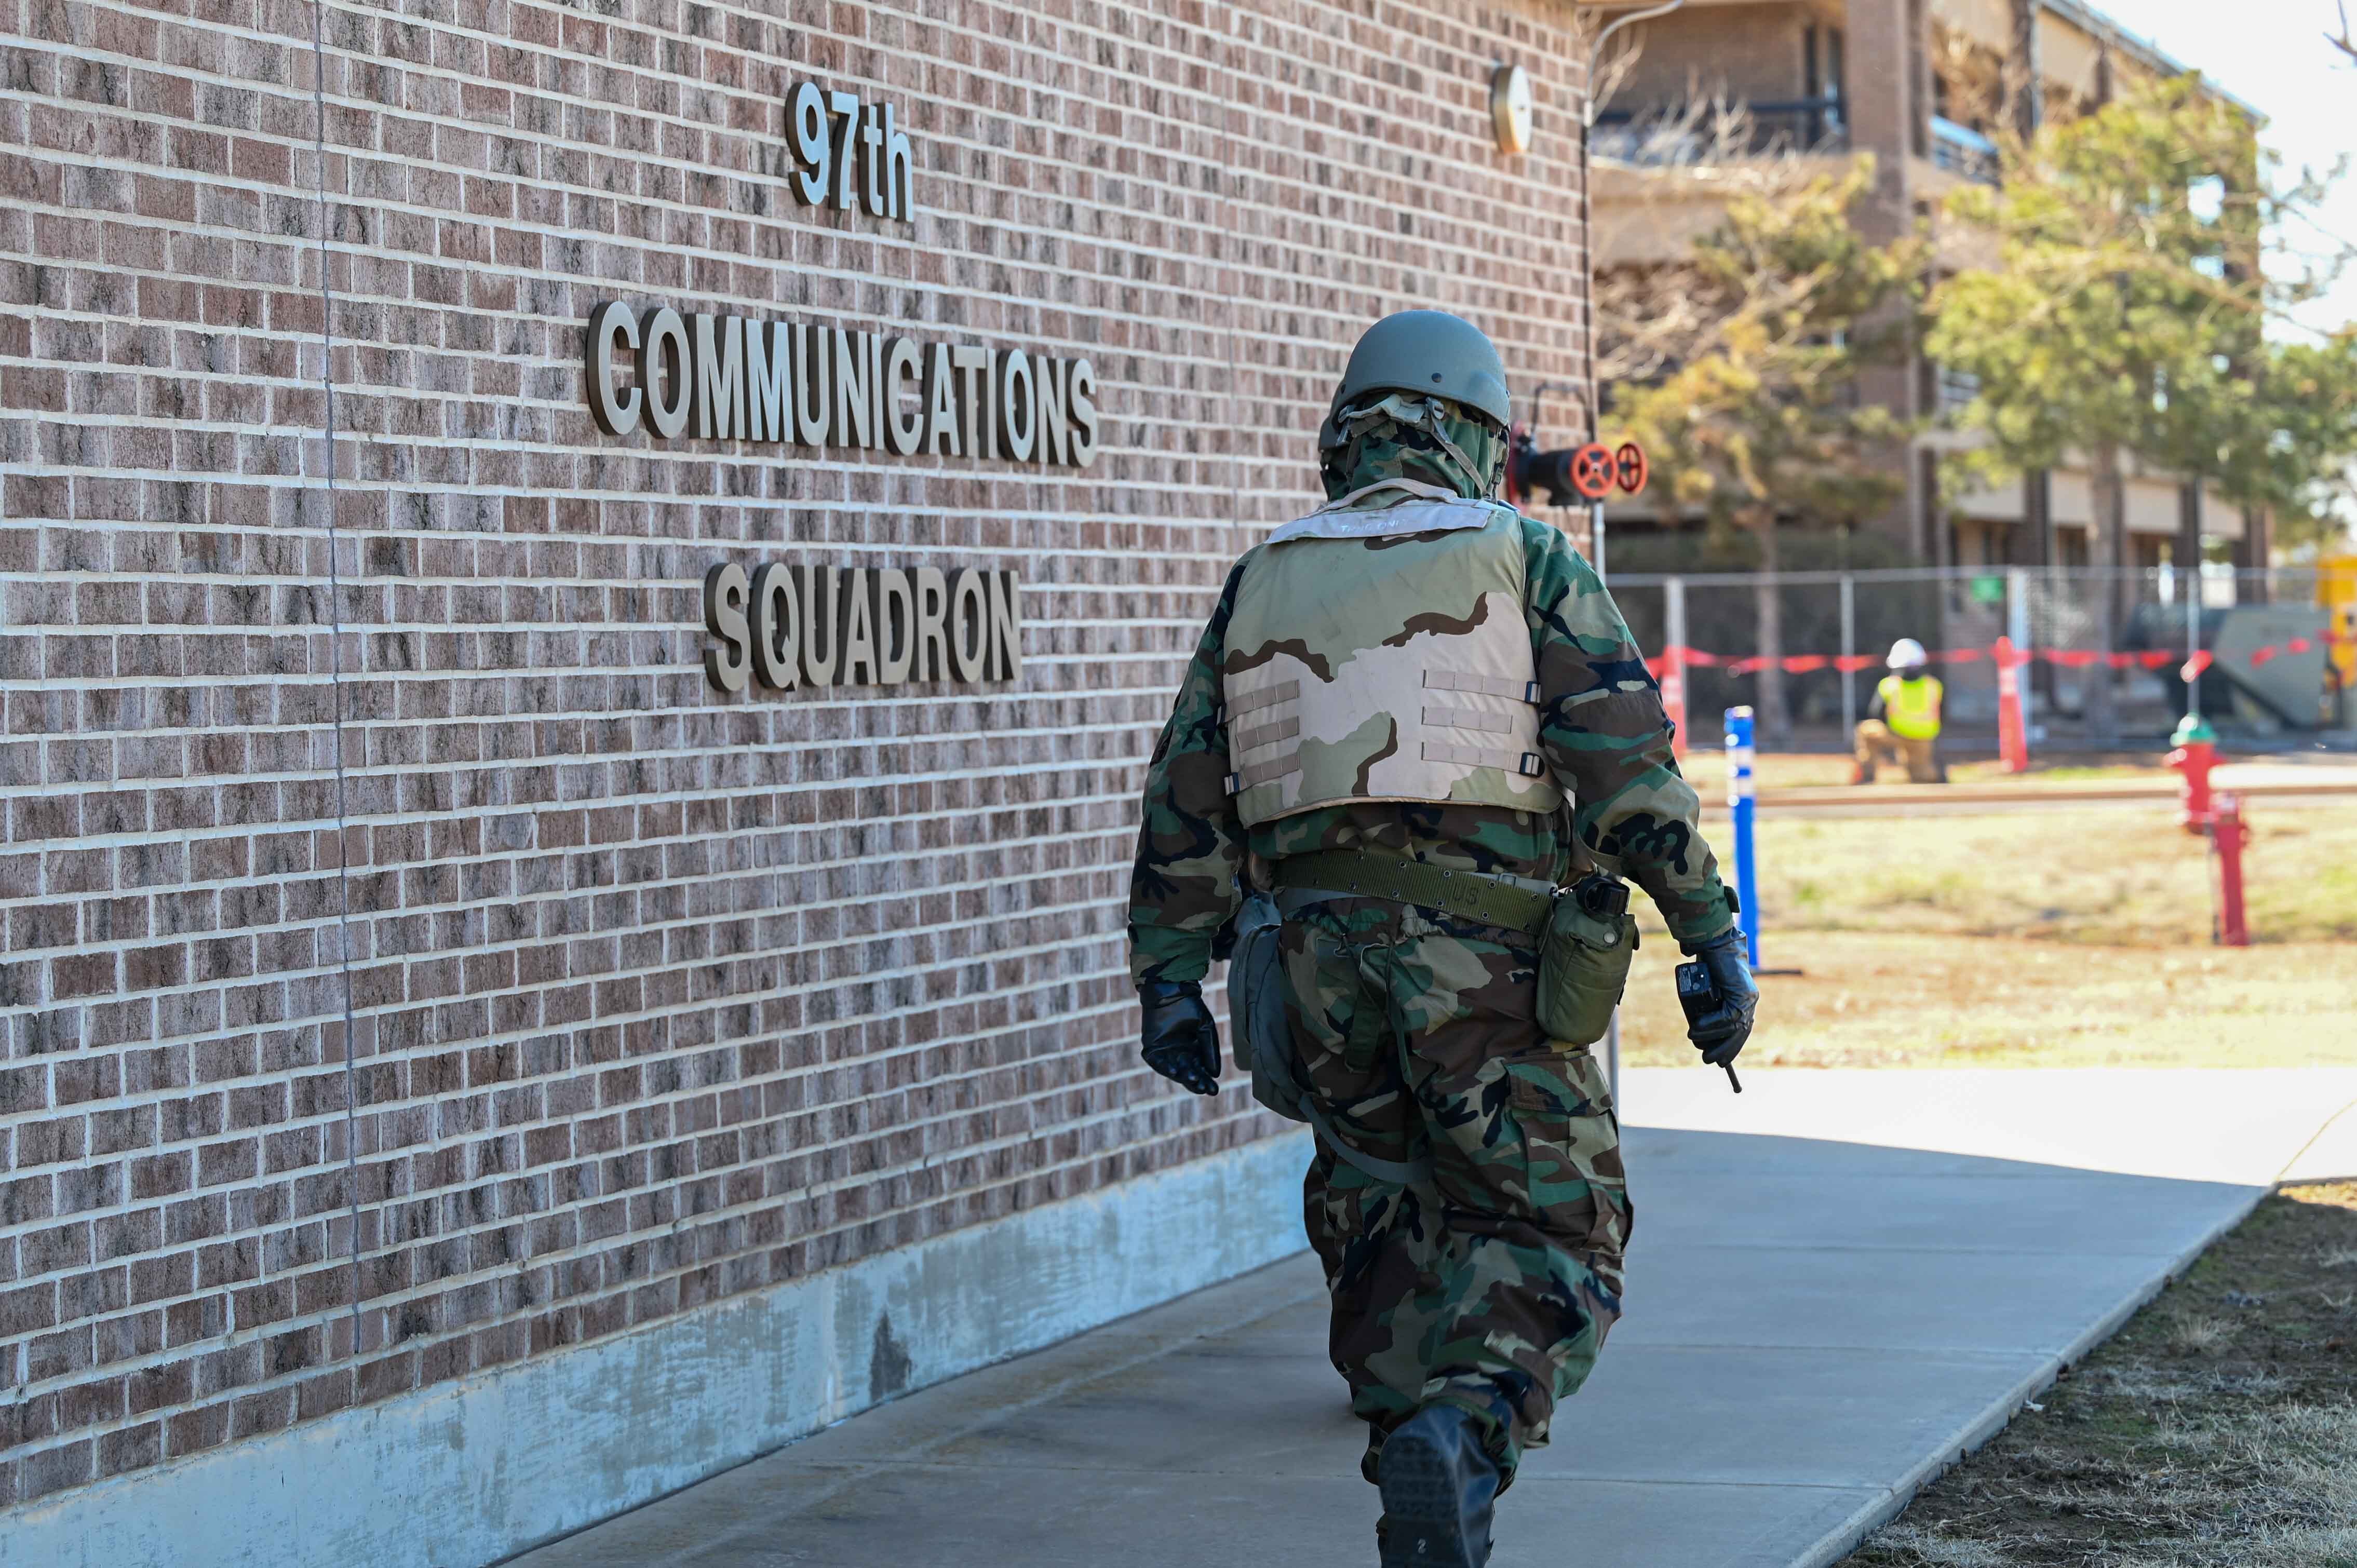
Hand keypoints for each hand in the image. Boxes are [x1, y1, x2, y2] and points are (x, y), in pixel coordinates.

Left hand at [1138, 979, 1221, 1094]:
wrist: (1172, 990)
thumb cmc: (1191, 1007)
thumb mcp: (1206, 1028)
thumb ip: (1210, 1050)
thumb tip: (1215, 1074)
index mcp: (1194, 1052)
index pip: (1200, 1072)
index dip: (1206, 1082)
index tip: (1214, 1090)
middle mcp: (1179, 1055)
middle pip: (1188, 1074)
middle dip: (1196, 1082)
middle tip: (1203, 1088)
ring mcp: (1165, 1052)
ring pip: (1173, 1071)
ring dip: (1181, 1076)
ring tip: (1191, 1078)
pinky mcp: (1151, 1048)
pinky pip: (1156, 1062)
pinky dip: (1163, 1067)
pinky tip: (1174, 1071)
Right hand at [1680, 930, 1757, 1066]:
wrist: (1714, 942)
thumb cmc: (1709, 963)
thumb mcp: (1708, 990)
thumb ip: (1708, 1006)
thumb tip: (1698, 1029)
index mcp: (1744, 1001)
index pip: (1740, 1031)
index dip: (1730, 1046)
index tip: (1719, 1060)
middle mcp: (1749, 1001)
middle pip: (1740, 1033)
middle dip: (1724, 1049)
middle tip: (1708, 1060)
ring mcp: (1748, 997)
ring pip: (1733, 1027)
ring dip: (1711, 1036)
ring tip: (1693, 1039)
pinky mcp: (1742, 992)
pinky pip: (1728, 1016)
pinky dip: (1711, 1024)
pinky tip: (1697, 1028)